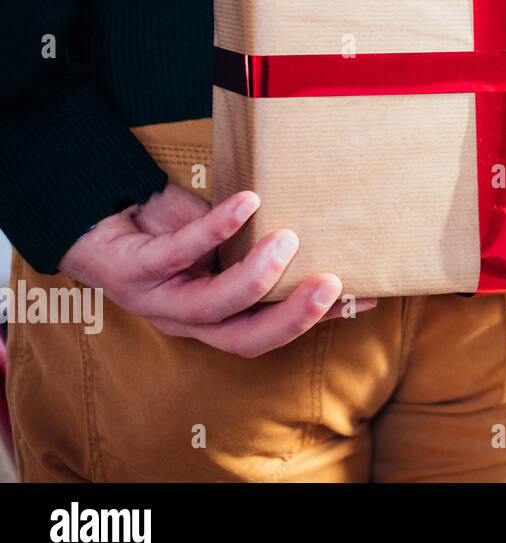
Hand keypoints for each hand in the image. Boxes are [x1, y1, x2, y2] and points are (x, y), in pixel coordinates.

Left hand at [58, 185, 376, 356]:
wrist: (102, 214)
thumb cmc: (169, 232)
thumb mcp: (222, 246)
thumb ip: (259, 250)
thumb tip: (321, 232)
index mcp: (215, 320)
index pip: (271, 333)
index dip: (318, 322)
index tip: (366, 298)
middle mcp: (189, 321)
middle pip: (246, 339)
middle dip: (293, 316)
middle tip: (333, 283)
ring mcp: (160, 299)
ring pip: (215, 306)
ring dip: (258, 276)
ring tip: (289, 239)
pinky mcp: (138, 269)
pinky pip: (181, 253)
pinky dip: (218, 229)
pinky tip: (246, 203)